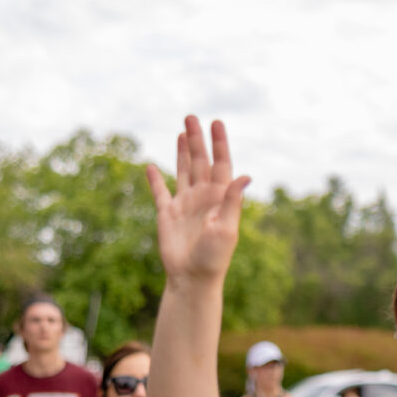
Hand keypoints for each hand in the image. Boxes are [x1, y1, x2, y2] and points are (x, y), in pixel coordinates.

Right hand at [145, 116, 251, 283]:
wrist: (192, 279)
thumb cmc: (214, 258)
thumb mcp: (227, 229)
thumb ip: (233, 200)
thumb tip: (245, 175)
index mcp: (220, 198)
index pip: (221, 164)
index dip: (219, 144)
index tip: (216, 123)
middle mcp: (203, 197)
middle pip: (200, 162)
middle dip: (197, 140)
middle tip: (192, 117)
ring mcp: (185, 205)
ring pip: (183, 171)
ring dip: (181, 152)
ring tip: (182, 132)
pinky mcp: (167, 215)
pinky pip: (160, 192)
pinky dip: (155, 179)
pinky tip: (151, 166)